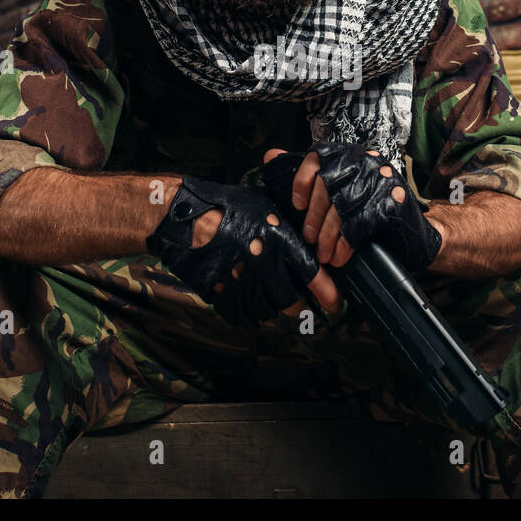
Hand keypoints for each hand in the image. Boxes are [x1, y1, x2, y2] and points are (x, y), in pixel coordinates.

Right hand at [146, 175, 337, 326]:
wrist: (184, 218)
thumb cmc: (226, 206)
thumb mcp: (264, 205)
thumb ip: (287, 224)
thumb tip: (307, 234)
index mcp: (280, 241)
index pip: (313, 276)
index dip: (328, 294)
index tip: (336, 304)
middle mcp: (265, 266)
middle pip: (293, 302)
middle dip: (298, 304)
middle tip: (298, 302)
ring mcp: (244, 284)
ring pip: (269, 310)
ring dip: (272, 306)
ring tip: (266, 293)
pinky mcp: (223, 296)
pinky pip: (245, 316)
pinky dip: (249, 312)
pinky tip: (246, 298)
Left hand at [261, 142, 442, 273]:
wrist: (414, 234)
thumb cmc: (369, 213)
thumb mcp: (337, 192)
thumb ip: (306, 175)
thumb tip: (269, 155)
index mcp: (349, 155)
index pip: (318, 155)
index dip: (302, 180)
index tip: (296, 205)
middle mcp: (366, 161)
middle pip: (328, 185)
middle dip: (314, 217)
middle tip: (308, 240)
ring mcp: (383, 179)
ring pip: (343, 207)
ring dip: (328, 236)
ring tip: (323, 255)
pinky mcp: (395, 200)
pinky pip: (361, 223)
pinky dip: (346, 244)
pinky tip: (340, 257)